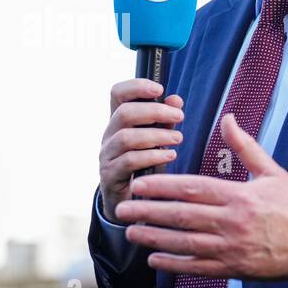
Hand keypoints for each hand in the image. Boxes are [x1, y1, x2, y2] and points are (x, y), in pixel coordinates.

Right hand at [99, 79, 184, 222]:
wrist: (128, 201)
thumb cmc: (144, 166)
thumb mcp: (156, 141)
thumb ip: (165, 121)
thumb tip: (176, 99)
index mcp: (119, 121)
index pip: (117, 93)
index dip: (136, 86)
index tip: (159, 89)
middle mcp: (109, 135)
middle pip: (124, 113)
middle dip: (155, 112)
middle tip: (180, 117)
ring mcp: (107, 155)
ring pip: (127, 137)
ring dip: (157, 135)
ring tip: (178, 139)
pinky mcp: (110, 175)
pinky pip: (129, 161)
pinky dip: (152, 156)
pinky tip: (169, 156)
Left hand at [118, 113, 287, 280]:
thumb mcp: (273, 172)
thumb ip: (246, 147)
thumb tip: (228, 118)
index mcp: (238, 196)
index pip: (192, 189)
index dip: (162, 186)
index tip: (140, 184)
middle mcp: (231, 223)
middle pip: (181, 216)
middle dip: (148, 212)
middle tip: (122, 208)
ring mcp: (231, 249)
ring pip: (184, 244)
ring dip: (154, 239)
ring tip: (130, 232)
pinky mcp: (233, 269)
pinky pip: (197, 267)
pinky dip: (174, 265)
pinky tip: (153, 260)